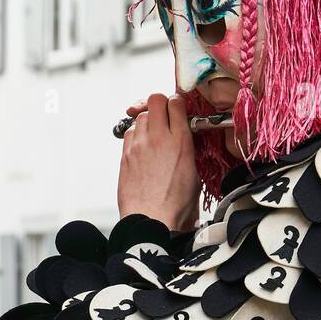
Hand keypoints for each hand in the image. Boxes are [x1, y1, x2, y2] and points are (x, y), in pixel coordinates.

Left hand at [117, 93, 201, 231]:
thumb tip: (184, 141)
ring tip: (153, 133)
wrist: (151, 219)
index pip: (176, 103)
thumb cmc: (175, 205)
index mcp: (180, 141)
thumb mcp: (194, 174)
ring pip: (140, 115)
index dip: (177, 103)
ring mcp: (139, 145)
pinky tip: (142, 146)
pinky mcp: (125, 155)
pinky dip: (136, 134)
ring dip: (147, 119)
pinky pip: (129, 132)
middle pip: (155, 100)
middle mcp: (158, 138)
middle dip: (160, 104)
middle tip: (164, 114)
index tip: (178, 109)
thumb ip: (187, 150)